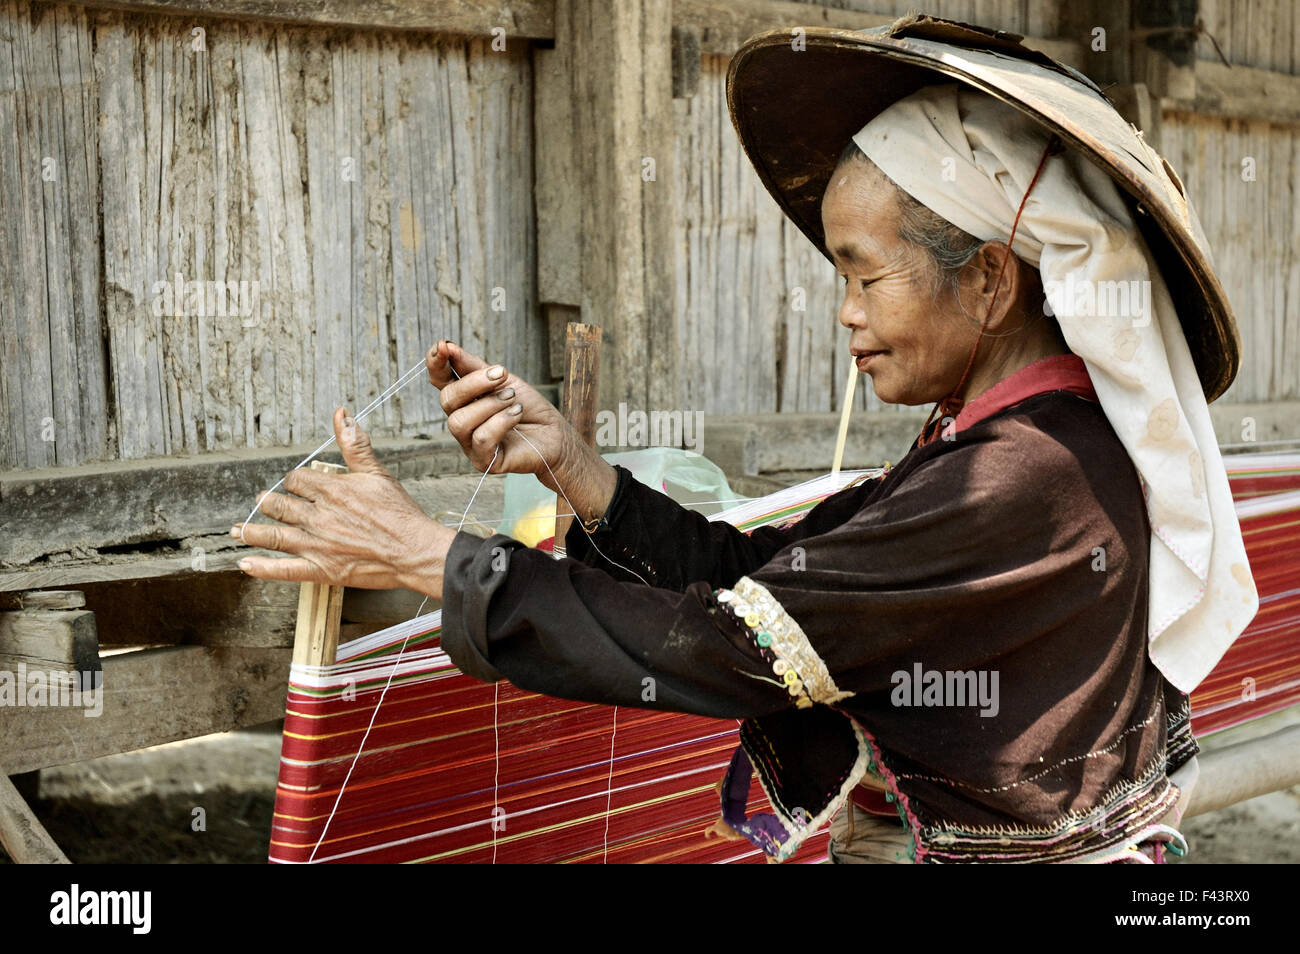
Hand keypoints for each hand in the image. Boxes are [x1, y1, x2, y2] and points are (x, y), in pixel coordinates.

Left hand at [233, 408, 455, 596]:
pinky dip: (263, 568)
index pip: (295, 480)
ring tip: (238, 531)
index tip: (297, 486)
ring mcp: (317, 545)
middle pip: (278, 506)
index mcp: (330, 490)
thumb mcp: (377, 472)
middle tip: (263, 503)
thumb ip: (354, 444)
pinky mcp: (322, 570)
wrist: (414, 551)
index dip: (294, 481)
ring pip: (273, 536)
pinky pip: (284, 570)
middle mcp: (318, 517)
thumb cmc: (400, 514)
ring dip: (251, 532)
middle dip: (268, 503)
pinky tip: (246, 564)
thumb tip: (341, 415)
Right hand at [427, 340, 615, 523]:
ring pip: (459, 421)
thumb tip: (448, 347)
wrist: (554, 434)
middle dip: (473, 383)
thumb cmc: (527, 407)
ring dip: (490, 404)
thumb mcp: (502, 380)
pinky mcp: (483, 461)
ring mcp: (469, 443)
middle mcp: (461, 420)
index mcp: (463, 399)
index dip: (436, 363)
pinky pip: (480, 439)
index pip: (439, 380)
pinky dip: (501, 422)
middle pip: (447, 399)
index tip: (443, 346)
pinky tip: (516, 415)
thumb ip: (474, 366)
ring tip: (513, 399)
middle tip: (502, 375)